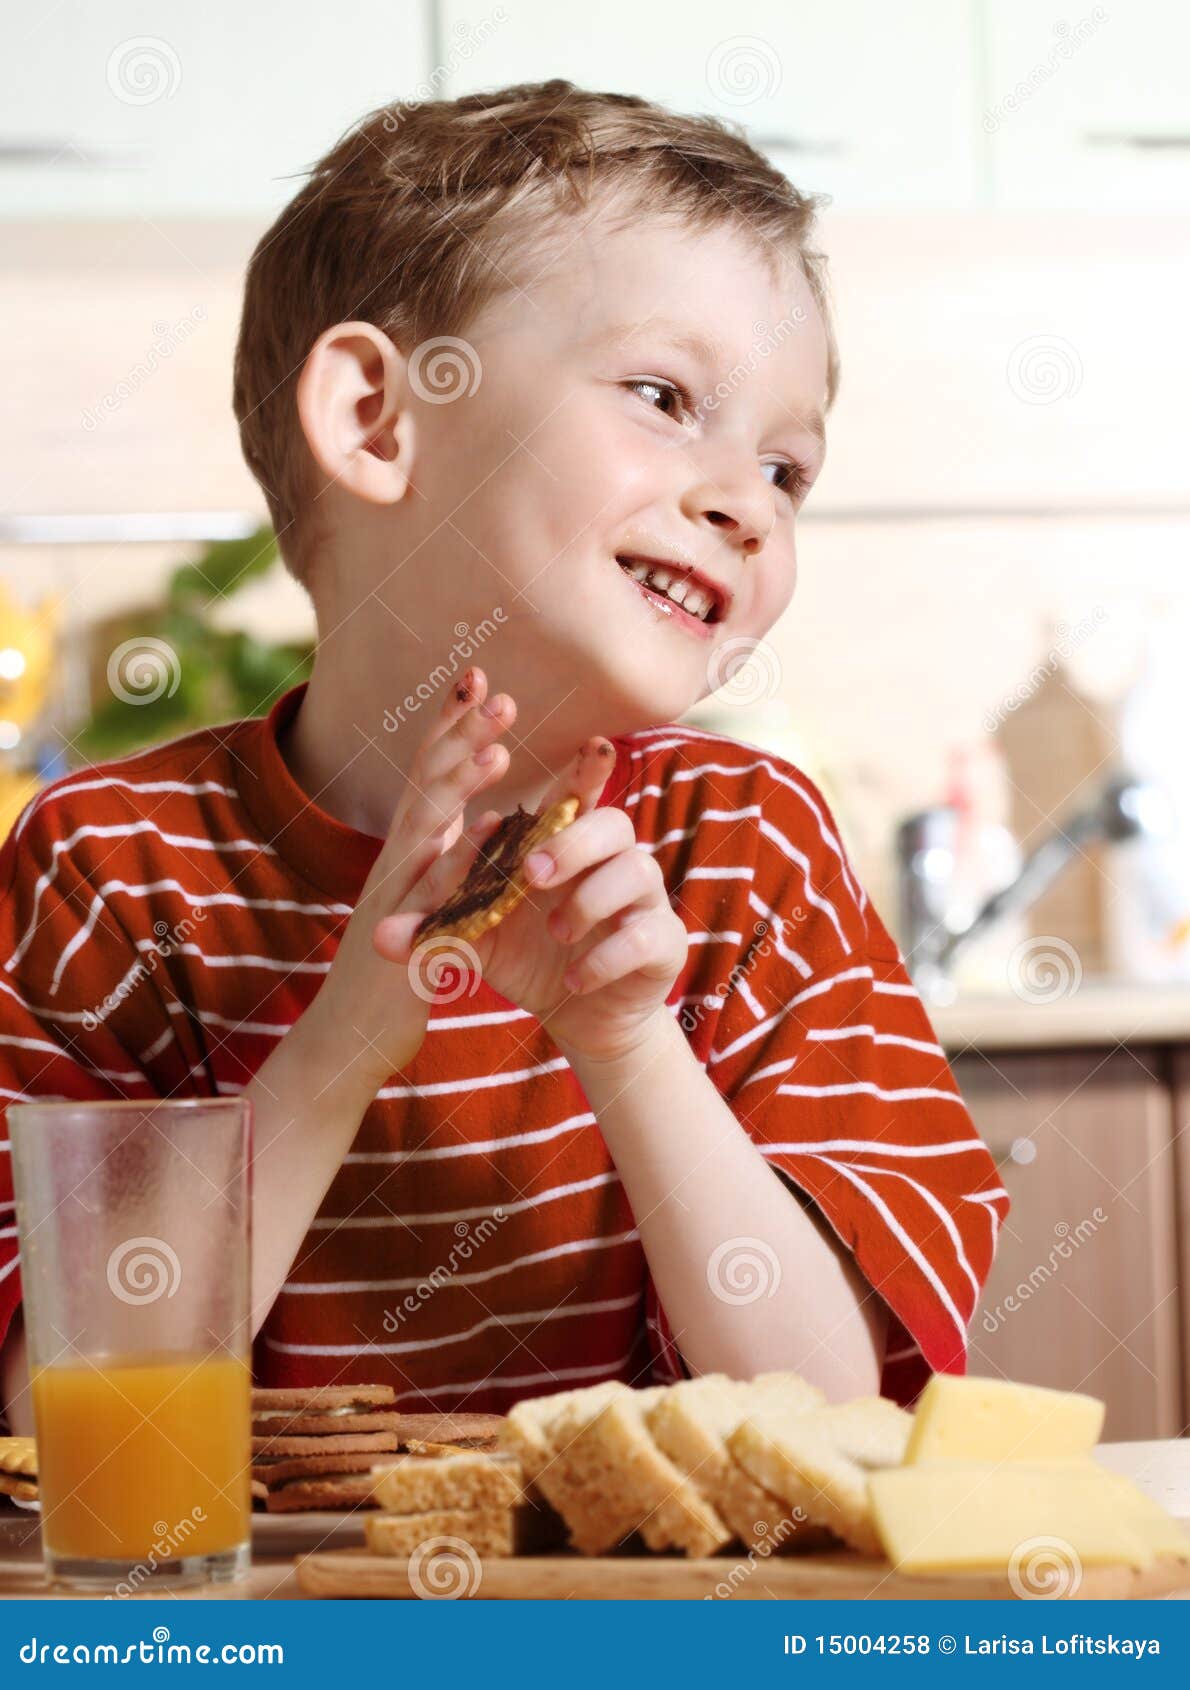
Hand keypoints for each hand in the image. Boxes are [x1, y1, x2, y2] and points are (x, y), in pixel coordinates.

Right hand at [310, 666, 516, 1086]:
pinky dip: (458, 861)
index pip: (427, 775)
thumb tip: (462, 820)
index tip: (476, 678)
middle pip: (425, 785)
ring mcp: (394, 899)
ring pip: (424, 830)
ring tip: (496, 748)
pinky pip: (433, 895)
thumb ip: (440, 860)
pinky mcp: (404, 940)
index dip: (449, 727)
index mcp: (406, 852)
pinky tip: (487, 833)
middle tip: (493, 689)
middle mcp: (394, 863)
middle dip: (458, 735)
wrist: (347, 1037)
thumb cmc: (394, 968)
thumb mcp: (422, 901)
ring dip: (458, 787)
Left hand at [375, 729, 688, 1065]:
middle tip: (531, 874)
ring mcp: (644, 901)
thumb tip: (377, 937)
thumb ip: (436, 928)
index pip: (579, 796)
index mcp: (567, 846)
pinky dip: (605, 956)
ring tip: (557, 931)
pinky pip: (643, 936)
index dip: (587, 769)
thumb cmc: (526, 958)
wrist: (576, 1015)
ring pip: (637, 872)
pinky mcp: (662, 944)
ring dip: (590, 900)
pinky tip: (574, 978)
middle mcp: (613, 862)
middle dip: (571, 843)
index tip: (592, 743)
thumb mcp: (477, 940)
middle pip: (612, 823)